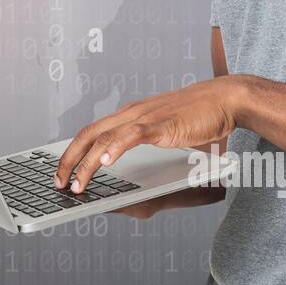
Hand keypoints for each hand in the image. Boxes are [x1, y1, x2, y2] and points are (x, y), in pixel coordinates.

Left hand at [54, 74, 246, 196]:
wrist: (227, 100)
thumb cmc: (202, 119)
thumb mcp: (168, 136)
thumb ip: (153, 150)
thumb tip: (142, 176)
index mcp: (131, 115)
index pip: (93, 131)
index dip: (74, 151)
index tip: (64, 170)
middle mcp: (132, 113)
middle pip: (88, 134)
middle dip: (69, 159)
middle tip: (58, 182)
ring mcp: (145, 117)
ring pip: (104, 138)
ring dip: (86, 163)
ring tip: (76, 184)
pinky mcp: (161, 124)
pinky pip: (131, 135)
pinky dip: (114, 149)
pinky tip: (104, 163)